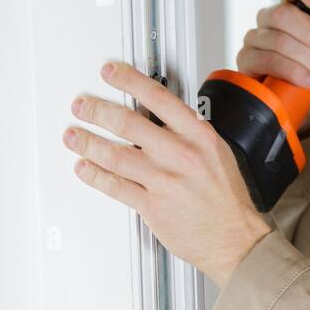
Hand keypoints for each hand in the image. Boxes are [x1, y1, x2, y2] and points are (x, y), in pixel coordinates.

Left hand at [64, 61, 272, 288]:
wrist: (236, 237)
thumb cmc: (227, 198)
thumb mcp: (218, 153)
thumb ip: (188, 135)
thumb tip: (159, 117)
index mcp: (199, 136)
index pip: (159, 98)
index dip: (129, 80)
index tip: (111, 72)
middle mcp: (181, 155)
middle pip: (128, 124)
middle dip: (98, 111)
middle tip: (83, 105)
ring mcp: (165, 181)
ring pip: (115, 155)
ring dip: (87, 142)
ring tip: (73, 135)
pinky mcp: (152, 206)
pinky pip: (115, 187)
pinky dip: (95, 175)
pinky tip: (85, 168)